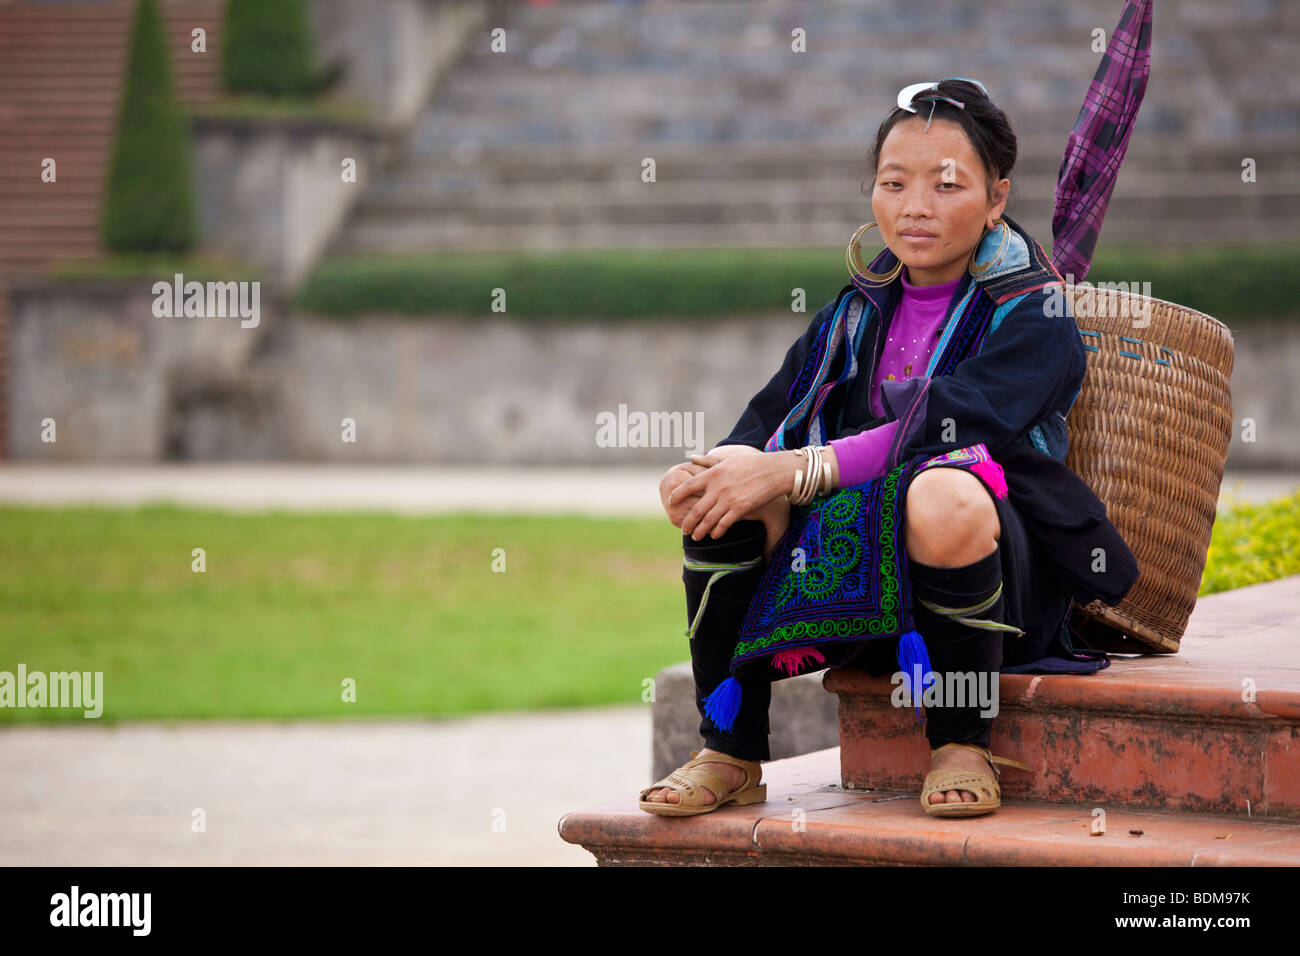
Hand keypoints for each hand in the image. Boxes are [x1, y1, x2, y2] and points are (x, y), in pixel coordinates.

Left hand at [669, 451, 795, 540]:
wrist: (774, 471)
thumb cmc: (751, 464)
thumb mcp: (728, 459)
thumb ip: (709, 461)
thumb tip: (691, 458)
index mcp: (713, 474)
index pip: (688, 486)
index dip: (677, 495)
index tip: (671, 502)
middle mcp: (718, 487)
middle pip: (696, 509)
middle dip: (688, 522)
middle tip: (683, 530)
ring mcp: (729, 499)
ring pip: (708, 520)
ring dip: (700, 531)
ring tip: (695, 537)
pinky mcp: (740, 508)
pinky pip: (724, 524)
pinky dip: (717, 532)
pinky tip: (714, 535)